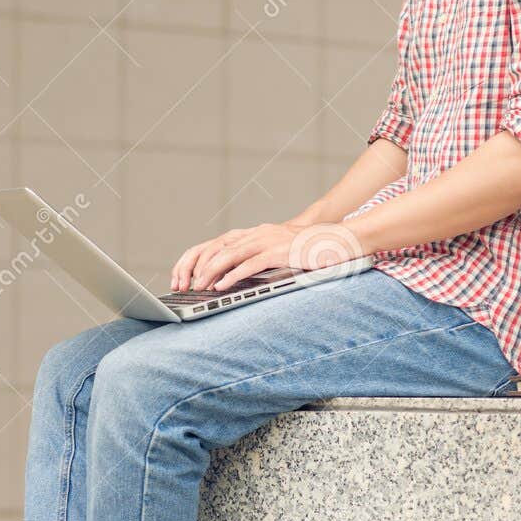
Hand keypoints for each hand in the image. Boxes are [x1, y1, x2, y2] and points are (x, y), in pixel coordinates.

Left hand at [170, 222, 364, 291]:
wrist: (336, 242)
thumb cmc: (307, 252)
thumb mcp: (277, 254)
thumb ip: (256, 261)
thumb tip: (232, 279)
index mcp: (254, 233)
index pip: (216, 244)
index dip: (196, 259)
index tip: (183, 276)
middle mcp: (257, 233)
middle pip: (217, 247)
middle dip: (197, 267)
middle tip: (185, 285)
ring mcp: (268, 240)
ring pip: (230, 255)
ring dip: (211, 272)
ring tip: (199, 287)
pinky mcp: (279, 251)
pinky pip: (250, 264)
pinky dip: (233, 275)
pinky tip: (222, 286)